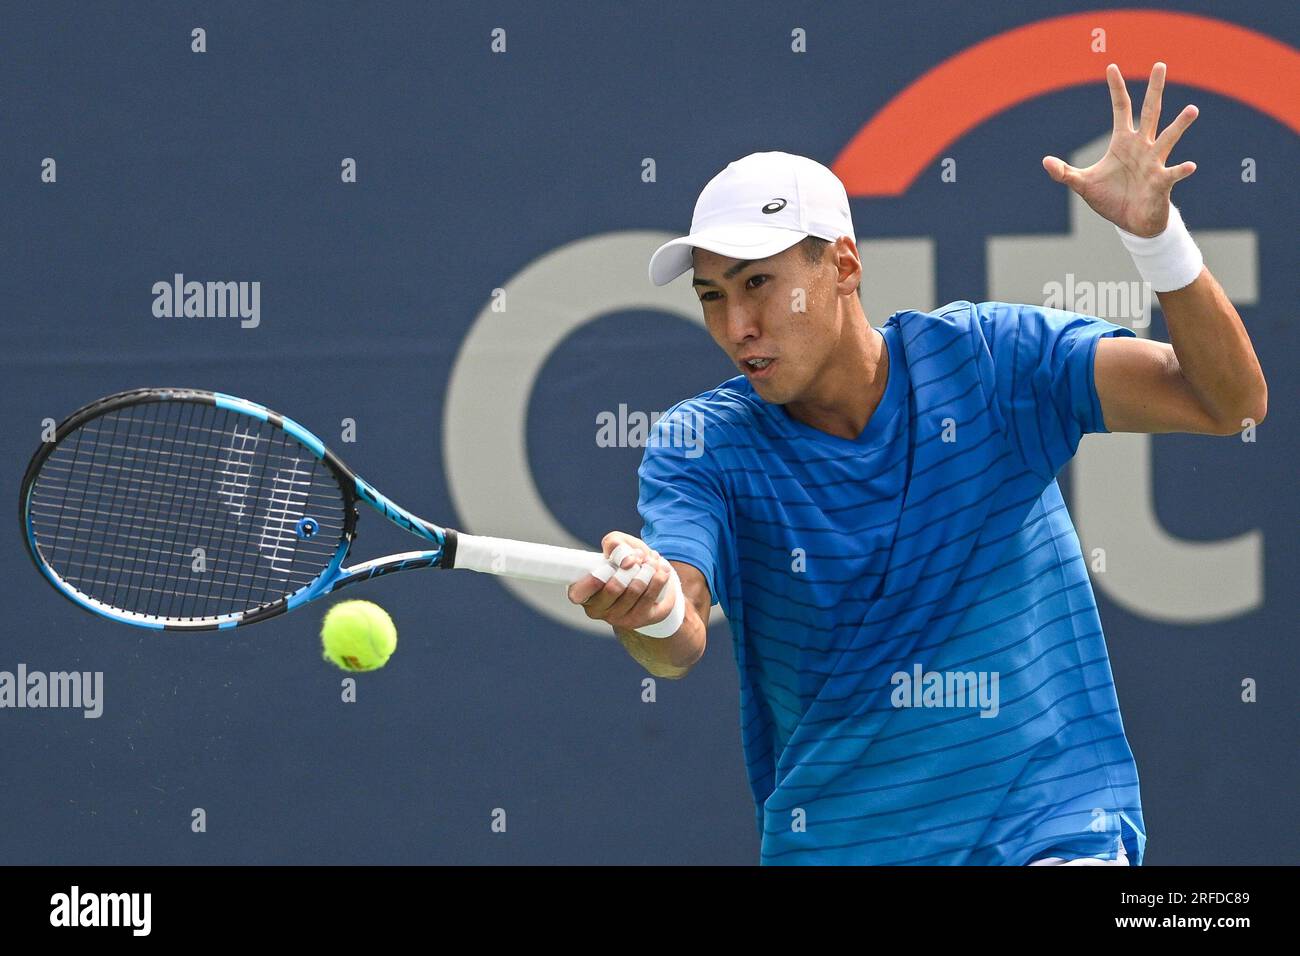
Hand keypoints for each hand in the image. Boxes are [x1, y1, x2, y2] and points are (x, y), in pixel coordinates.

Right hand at [566, 531, 674, 631]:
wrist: (647, 581)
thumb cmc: (623, 562)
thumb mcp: (616, 546)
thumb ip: (614, 543)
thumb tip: (627, 560)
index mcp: (584, 594)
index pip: (577, 593)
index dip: (594, 579)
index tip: (610, 564)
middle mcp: (598, 610)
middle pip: (614, 587)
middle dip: (631, 566)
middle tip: (639, 556)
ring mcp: (618, 618)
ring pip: (635, 590)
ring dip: (648, 569)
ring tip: (652, 560)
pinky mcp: (640, 620)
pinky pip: (651, 596)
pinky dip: (660, 578)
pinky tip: (662, 570)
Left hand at [1042, 62, 1197, 236]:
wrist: (1131, 222)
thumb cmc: (1111, 199)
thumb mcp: (1083, 184)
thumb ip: (1064, 173)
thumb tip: (1045, 161)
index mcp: (1123, 142)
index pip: (1121, 109)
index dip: (1116, 89)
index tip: (1112, 67)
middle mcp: (1142, 147)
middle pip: (1150, 112)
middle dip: (1154, 89)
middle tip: (1159, 65)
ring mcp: (1154, 162)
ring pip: (1168, 138)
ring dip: (1179, 125)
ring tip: (1192, 109)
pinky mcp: (1161, 182)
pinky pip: (1172, 174)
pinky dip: (1181, 170)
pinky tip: (1190, 166)